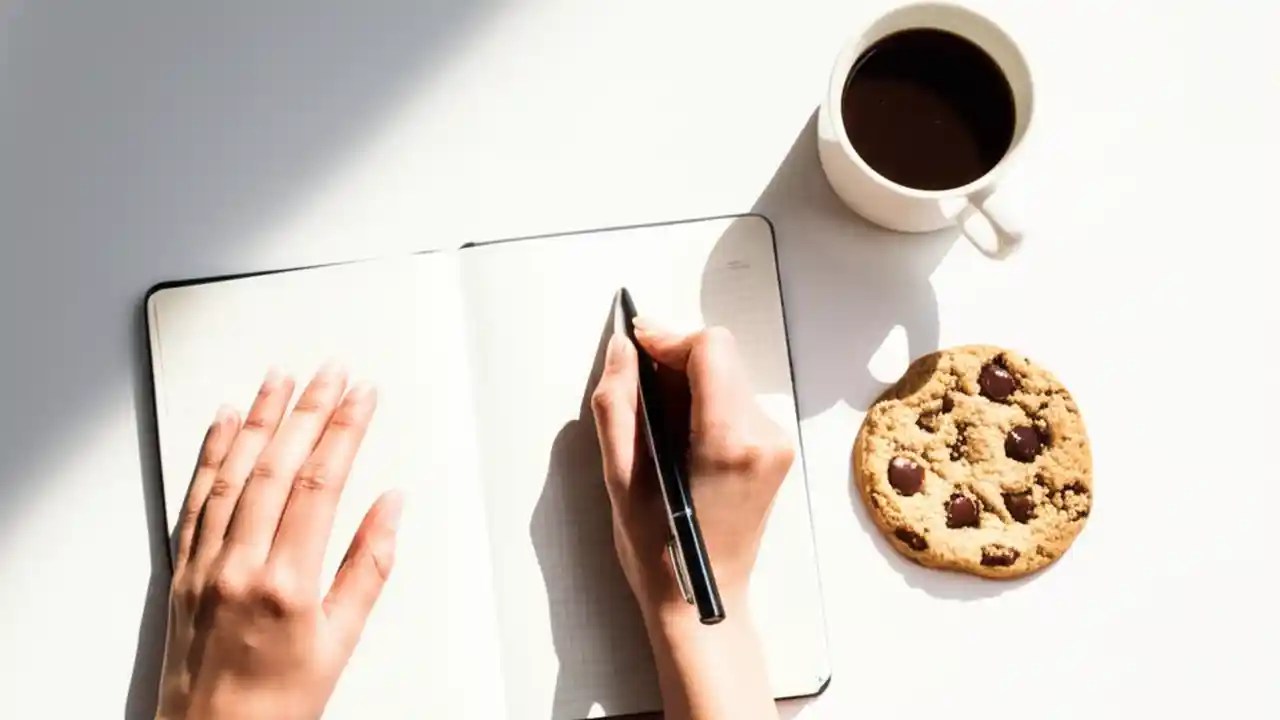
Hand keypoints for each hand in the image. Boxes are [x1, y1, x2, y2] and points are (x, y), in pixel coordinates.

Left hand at [156, 366, 401, 719]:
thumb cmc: (279, 703)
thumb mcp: (342, 641)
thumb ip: (369, 566)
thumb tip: (390, 506)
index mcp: (286, 584)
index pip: (320, 483)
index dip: (343, 430)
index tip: (362, 396)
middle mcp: (238, 566)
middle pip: (276, 466)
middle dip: (307, 410)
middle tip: (330, 371)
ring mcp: (204, 565)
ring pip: (231, 473)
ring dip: (257, 418)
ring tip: (279, 378)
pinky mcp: (181, 570)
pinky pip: (195, 498)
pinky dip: (209, 454)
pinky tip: (221, 422)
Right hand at [591, 323, 791, 719]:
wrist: (701, 602)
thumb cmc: (659, 553)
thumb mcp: (622, 478)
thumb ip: (618, 404)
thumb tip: (623, 349)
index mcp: (731, 441)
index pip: (710, 349)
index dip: (668, 338)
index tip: (634, 345)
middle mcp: (764, 436)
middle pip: (720, 358)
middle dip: (674, 360)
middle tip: (635, 387)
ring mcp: (774, 445)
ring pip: (727, 377)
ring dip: (687, 383)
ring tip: (653, 422)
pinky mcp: (773, 452)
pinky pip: (734, 401)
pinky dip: (702, 403)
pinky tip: (677, 437)